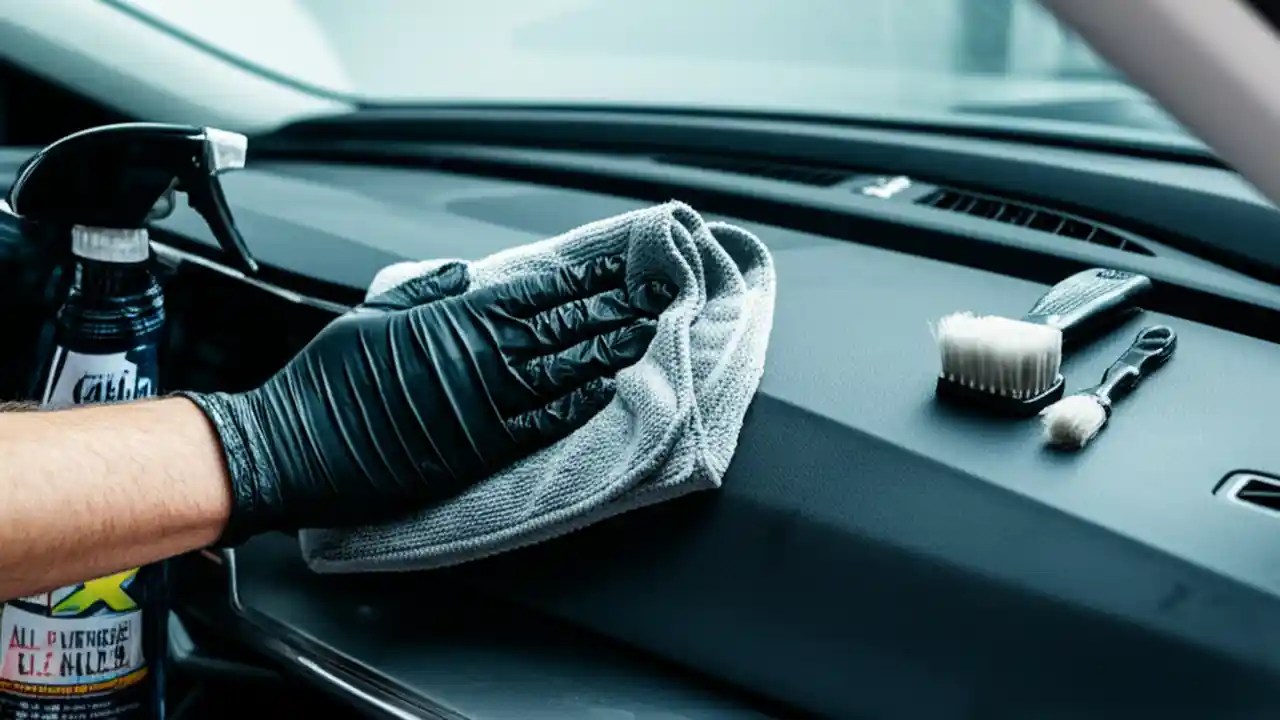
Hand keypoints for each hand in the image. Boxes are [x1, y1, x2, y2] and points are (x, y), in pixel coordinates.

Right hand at [183, 256, 671, 543]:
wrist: (297, 444)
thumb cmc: (328, 378)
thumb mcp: (377, 313)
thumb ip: (431, 291)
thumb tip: (472, 275)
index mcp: (456, 316)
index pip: (541, 288)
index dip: (587, 276)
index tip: (621, 265)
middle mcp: (481, 354)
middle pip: (567, 323)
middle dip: (616, 305)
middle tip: (658, 291)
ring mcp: (487, 403)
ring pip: (568, 368)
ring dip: (611, 347)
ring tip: (648, 331)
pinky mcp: (483, 449)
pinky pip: (545, 421)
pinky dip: (580, 402)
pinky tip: (608, 387)